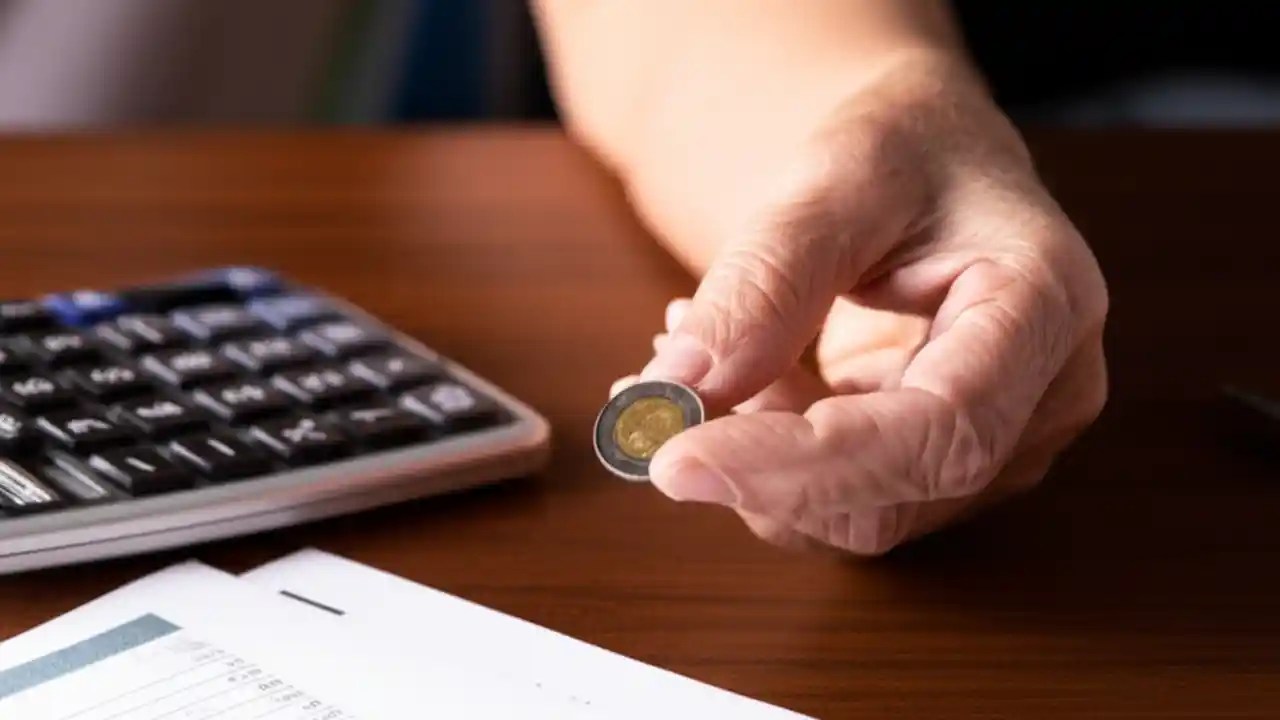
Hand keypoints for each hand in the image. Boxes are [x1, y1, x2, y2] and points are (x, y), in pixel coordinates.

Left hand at [612, 54, 1108, 554]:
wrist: (923, 171)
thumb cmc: (900, 152)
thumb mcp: (832, 179)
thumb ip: (765, 281)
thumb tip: (679, 386)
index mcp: (1045, 305)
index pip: (942, 430)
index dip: (809, 463)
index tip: (677, 456)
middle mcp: (1043, 396)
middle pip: (894, 494)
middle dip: (757, 463)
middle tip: (649, 388)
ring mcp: (1000, 443)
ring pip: (855, 513)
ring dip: (749, 457)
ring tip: (686, 352)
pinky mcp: (940, 463)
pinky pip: (838, 498)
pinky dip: (761, 456)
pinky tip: (723, 379)